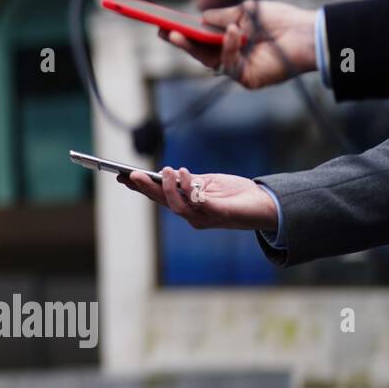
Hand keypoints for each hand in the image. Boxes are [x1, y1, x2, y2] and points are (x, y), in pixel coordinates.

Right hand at [117, 166, 277, 231]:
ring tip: (165, 170)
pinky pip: (197, 202)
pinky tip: (184, 172)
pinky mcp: (218, 214)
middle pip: (161, 202)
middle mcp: (191, 215)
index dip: (139, 187)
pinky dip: (188, 187)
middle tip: (130, 174)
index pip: (157, 197)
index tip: (121, 175)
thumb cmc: (236, 195)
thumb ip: (188, 181)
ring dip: (167, 188)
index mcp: (186, 206)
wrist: (267, 205)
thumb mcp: (207, 184)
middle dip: (144, 188)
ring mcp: (203, 217)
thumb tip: (166, 173)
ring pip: (176, 206)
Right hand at [158, 0, 316, 89]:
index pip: (202, 38)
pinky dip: (228, 47)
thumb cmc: (282, 21)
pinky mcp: (248, 78)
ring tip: (178, 33)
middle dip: (180, 42)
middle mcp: (232, 56)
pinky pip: (229, 65)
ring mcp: (239, 68)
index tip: (165, 24)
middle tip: (163, 32)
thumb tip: (201, 17)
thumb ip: (223, 16)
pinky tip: (232, 32)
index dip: (184, 32)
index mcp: (231, 40)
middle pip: (199, 52)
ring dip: (193, 46)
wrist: (307, 33)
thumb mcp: (246, 11)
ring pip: (208, 60)